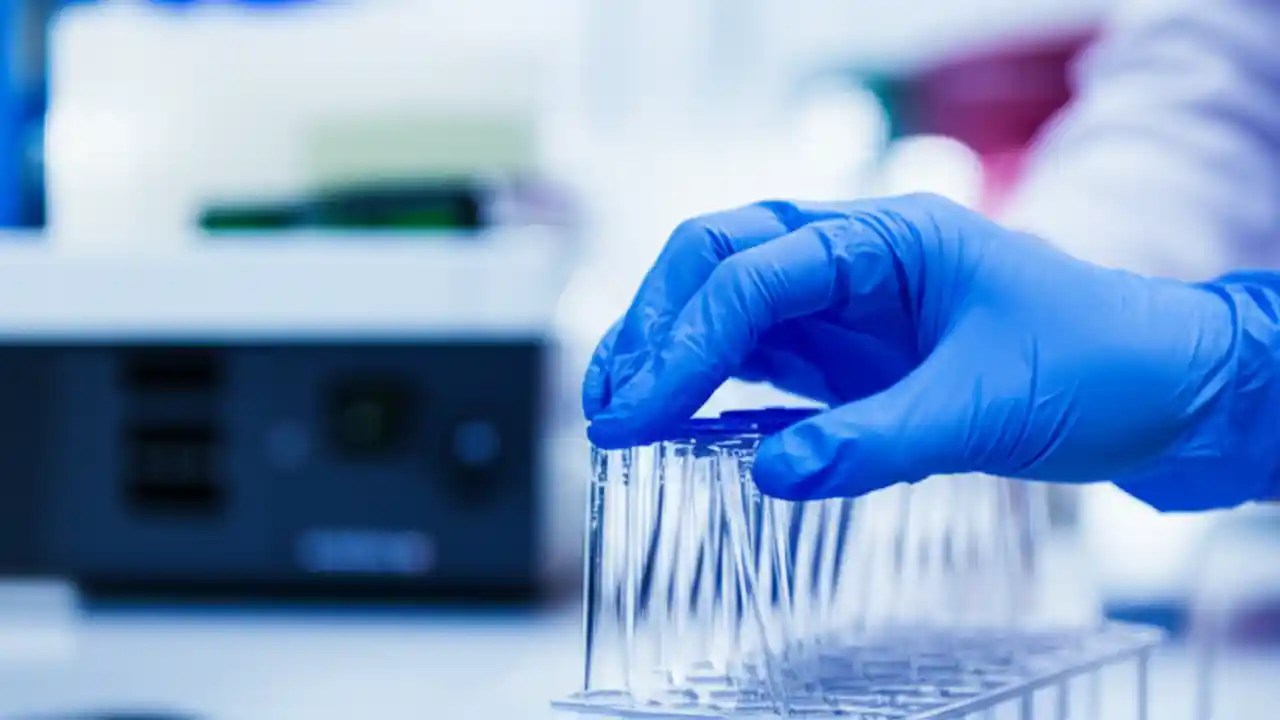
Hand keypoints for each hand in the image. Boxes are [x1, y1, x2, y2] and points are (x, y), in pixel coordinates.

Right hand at [583, 194, 1279, 509]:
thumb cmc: (1093, 365)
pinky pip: (755, 360)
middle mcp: (851, 257)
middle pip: (715, 260)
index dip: (689, 340)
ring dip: (665, 351)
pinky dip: (707, 388)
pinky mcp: (843, 354)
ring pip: (722, 305)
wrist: (1156, 387)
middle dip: (655, 327)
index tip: (640, 406)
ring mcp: (843, 304)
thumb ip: (875, 442)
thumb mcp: (985, 408)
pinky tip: (672, 423)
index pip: (756, 272)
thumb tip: (771, 474)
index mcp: (886, 236)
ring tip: (613, 409)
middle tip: (610, 403)